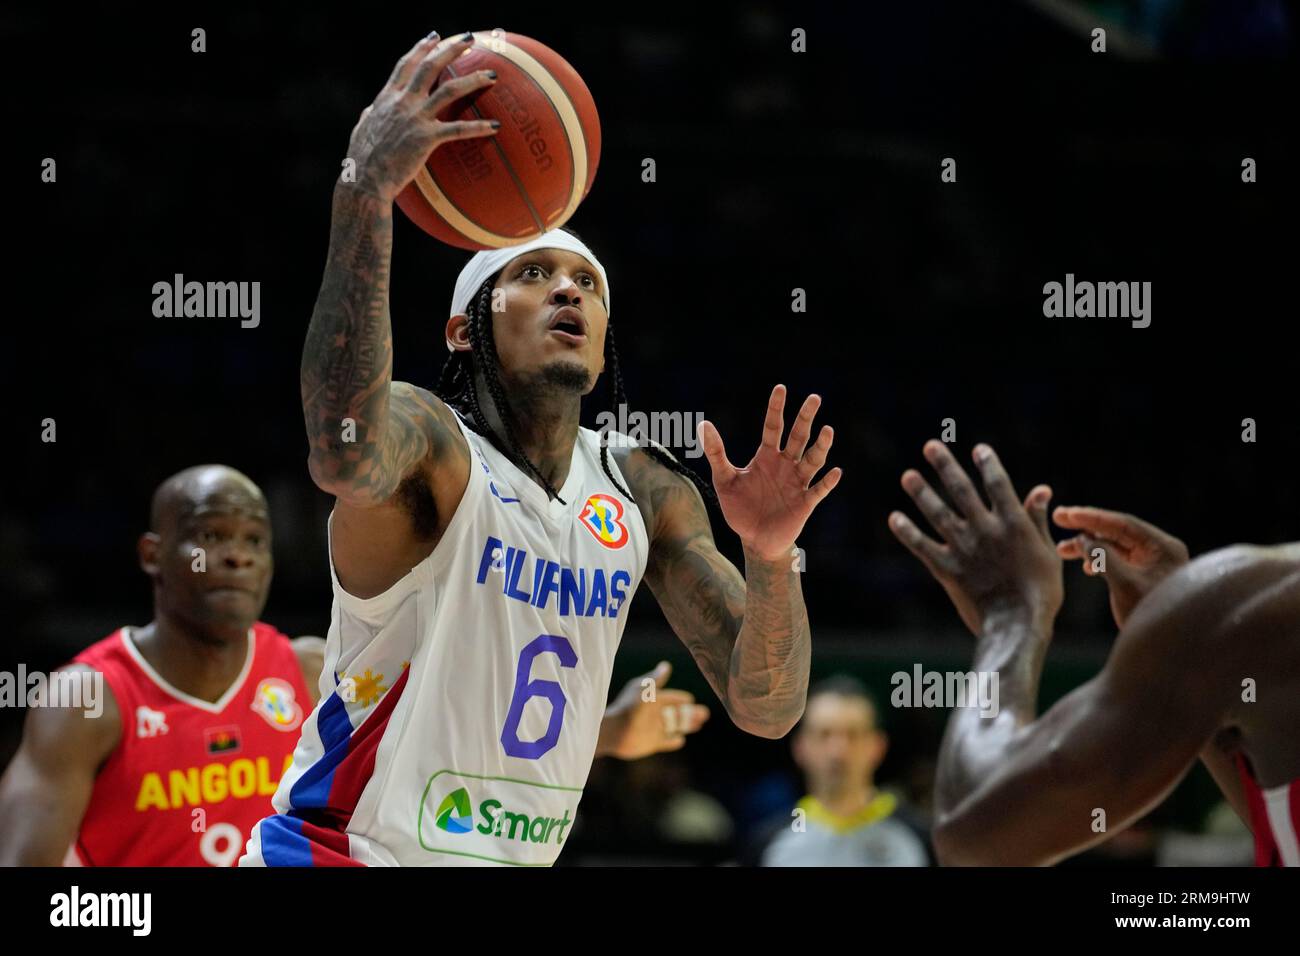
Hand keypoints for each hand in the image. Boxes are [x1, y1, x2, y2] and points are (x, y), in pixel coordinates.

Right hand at [346, 32, 499, 201]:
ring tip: (492, 75)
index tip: (434, 36)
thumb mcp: (362, 129)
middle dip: (450, 49)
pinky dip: (477, 126)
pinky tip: (495, 126)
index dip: (420, 48)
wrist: (364, 180)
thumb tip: (369, 111)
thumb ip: (370, 116)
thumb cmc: (362, 160)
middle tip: (469, 40)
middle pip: (429, 66)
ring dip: (472, 79)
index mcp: (387, 98)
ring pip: (449, 90)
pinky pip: (457, 129)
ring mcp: (415, 118)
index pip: (405, 65)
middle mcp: (402, 102)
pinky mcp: (426, 138)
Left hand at [601, 662, 709, 759]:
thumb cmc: (628, 707)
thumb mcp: (644, 689)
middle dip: (691, 713)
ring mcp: (653, 729)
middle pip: (677, 713)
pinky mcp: (650, 743)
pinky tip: (681, 739)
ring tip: (700, 723)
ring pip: (674, 726)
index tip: (690, 699)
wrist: (614, 730)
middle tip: (705, 713)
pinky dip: (673, 741)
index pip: (671, 698)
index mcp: (653, 700)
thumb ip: (656, 679)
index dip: (681, 698)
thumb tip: (666, 665)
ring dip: (687, 725)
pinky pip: (665, 741)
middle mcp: (654, 714)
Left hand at [699, 385, 842, 561]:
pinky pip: (818, 490)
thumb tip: (703, 425)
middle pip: (798, 437)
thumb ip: (716, 453)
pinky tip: (835, 472)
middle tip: (814, 398)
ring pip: (812, 460)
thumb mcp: (724, 479)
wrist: (754, 540)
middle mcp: (785, 465)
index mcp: (767, 457)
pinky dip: (827, 482)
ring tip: (828, 430)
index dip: (776, 408)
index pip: (773, 427)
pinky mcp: (804, 503)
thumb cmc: (740, 508)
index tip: (781, 388)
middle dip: (805, 418)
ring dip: (821, 446)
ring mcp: (797, 483)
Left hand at [889, 441, 1062, 635]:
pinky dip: (907, 532)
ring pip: (937, 513)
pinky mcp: (946, 569)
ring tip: (908, 476)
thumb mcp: (1047, 552)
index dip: (988, 465)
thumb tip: (1041, 489)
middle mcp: (985, 529)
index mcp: (1013, 523)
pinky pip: (922, 546)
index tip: (978, 449)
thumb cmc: (1040, 593)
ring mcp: (963, 548)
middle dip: (945, 466)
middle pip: (961, 490)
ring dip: (921, 493)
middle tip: (930, 447)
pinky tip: (894, 518)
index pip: (998, 484)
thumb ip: (1038, 519)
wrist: (1017, 625)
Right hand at [1052, 506, 1188, 628]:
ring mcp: (1154, 566)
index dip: (1091, 517)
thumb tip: (1084, 539)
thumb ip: (1103, 556)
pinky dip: (1099, 561)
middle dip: (1087, 530)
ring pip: (1116, 548)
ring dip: (1089, 547)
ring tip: (1062, 550)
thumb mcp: (1123, 583)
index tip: (1065, 514)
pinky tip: (1085, 568)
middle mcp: (1160, 552)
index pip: (1122, 523)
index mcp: (1162, 547)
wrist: (1169, 650)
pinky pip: (1119, 562)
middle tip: (1058, 521)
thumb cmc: (1149, 615)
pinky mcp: (1146, 579)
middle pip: (1118, 533)